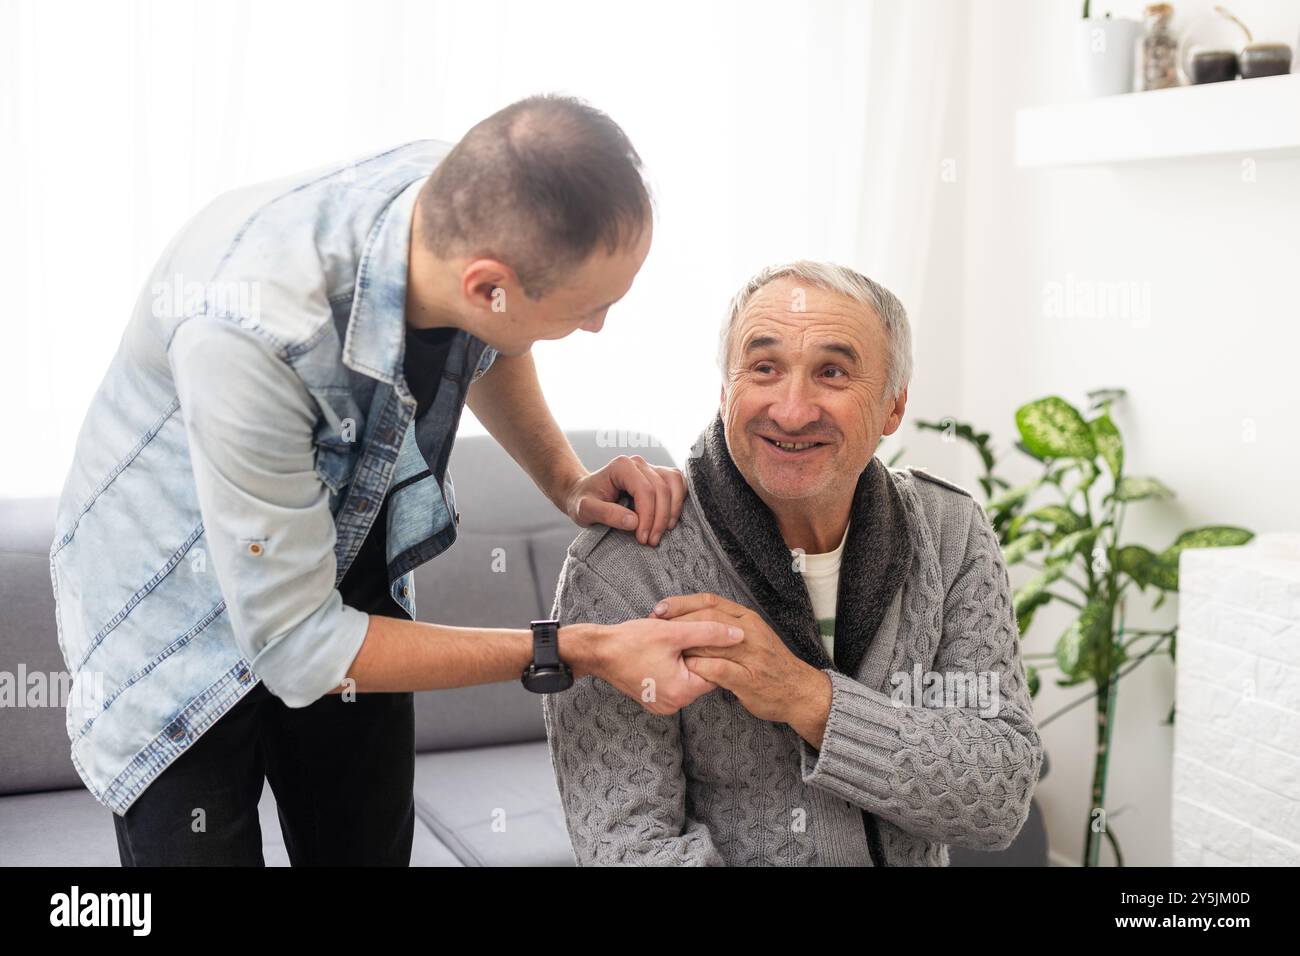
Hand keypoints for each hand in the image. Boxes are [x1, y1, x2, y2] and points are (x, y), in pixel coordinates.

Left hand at [563, 456, 685, 545]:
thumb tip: (634, 522)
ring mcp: (650, 467)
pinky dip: (679, 501)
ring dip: (672, 510)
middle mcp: (638, 463)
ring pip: (674, 484)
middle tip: (651, 541)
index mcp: (621, 466)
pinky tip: (670, 519)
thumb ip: (607, 514)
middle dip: (659, 519)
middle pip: (661, 489)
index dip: (648, 516)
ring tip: (663, 532)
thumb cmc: (583, 500)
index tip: (642, 538)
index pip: (645, 490)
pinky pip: (678, 483)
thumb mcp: (586, 510)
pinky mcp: (658, 475)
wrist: (583, 494)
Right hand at [575, 616, 742, 715]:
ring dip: (682, 661)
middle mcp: (674, 705)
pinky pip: (672, 684)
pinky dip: (671, 669)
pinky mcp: (652, 701)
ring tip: (666, 646)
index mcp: (683, 691)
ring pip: (686, 679)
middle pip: (701, 676)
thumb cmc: (632, 641)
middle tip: (679, 638)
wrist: (598, 652)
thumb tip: (739, 635)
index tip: (699, 636)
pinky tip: (659, 656)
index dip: (710, 650)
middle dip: (695, 655)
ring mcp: (662, 705)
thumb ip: (709, 632)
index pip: (715, 671)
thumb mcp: (675, 632)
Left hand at [650, 593, 831, 744]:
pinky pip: (717, 668)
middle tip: (653, 627)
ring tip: (663, 649)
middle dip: (676, 621)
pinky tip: (684, 670)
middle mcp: (749, 631)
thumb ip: (726, 628)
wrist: (799, 692)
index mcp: (747, 618)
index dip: (681, 603)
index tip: (659, 609)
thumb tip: (692, 621)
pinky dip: (698, 667)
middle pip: (706, 617)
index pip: (710, 601)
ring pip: (709, 640)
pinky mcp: (748, 678)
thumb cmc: (770, 665)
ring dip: (683, 644)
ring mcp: (750, 654)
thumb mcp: (751, 637)